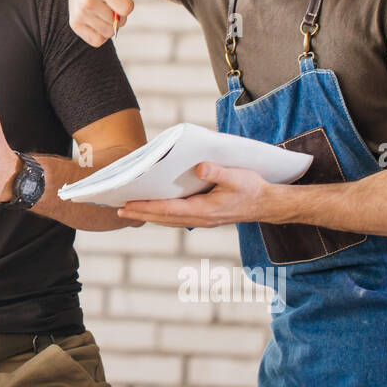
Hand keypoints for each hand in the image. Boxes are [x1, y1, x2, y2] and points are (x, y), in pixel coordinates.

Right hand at [65, 0, 157, 47]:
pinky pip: (98, 40)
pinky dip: (100, 33)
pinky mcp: (75, 25)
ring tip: (102, 9)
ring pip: (108, 33)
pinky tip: (96, 18)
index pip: (126, 9)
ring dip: (109, 24)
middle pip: (117, 23)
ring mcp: (80, 14)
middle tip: (110, 2)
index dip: (127, 4)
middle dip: (118, 14)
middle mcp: (87, 0)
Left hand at [117, 162, 271, 226]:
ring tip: (129, 210)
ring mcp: (202, 220)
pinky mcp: (205, 217)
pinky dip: (161, 215)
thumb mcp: (237, 176)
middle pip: (163, 218)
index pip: (168, 209)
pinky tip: (153, 210)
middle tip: (118, 209)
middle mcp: (200, 218)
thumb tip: (199, 167)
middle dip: (140, 213)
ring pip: (168, 220)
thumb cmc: (253, 189)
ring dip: (148, 216)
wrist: (268, 204)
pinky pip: (176, 218)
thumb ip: (217, 172)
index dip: (146, 207)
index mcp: (205, 210)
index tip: (128, 205)